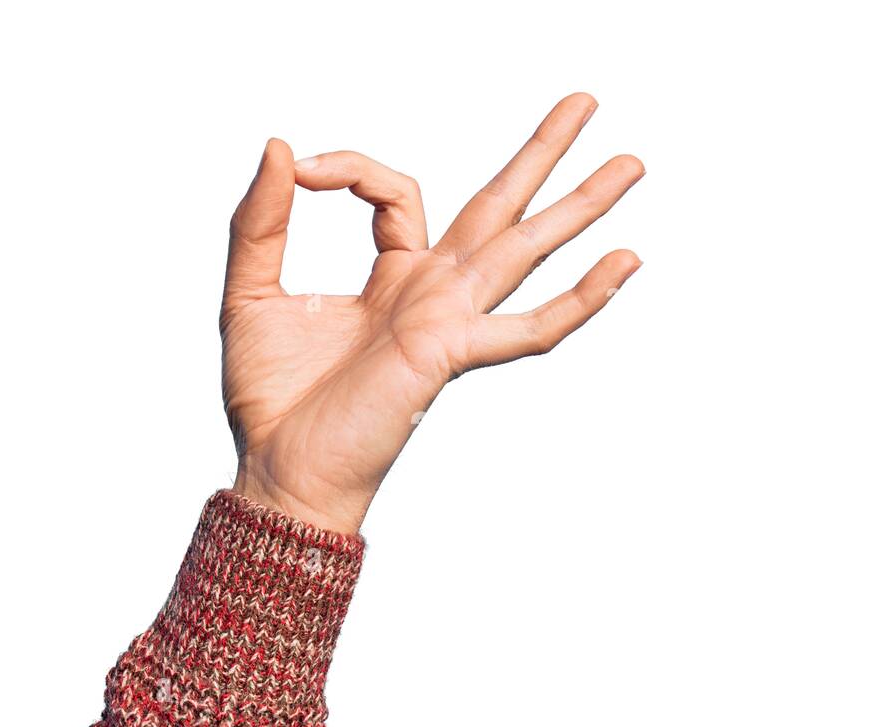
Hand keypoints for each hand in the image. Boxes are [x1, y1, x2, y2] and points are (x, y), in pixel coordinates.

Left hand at [221, 93, 643, 533]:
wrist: (279, 469)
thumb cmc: (271, 399)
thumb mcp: (250, 290)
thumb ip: (260, 220)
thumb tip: (279, 146)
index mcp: (392, 276)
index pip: (397, 191)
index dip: (352, 167)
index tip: (299, 172)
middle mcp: (431, 293)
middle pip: (498, 207)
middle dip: (542, 153)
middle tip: (586, 101)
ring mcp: (448, 322)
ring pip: (525, 250)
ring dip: (580, 206)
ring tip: (633, 162)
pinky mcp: (449, 353)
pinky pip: (529, 328)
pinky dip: (579, 300)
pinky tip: (624, 264)